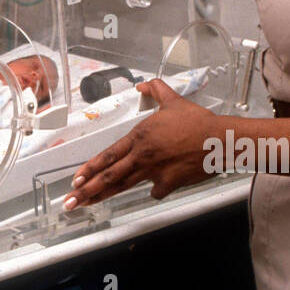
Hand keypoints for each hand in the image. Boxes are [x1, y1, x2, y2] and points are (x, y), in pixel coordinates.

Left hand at [63, 79, 216, 209]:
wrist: (219, 139)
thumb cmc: (197, 122)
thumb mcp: (173, 101)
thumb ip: (155, 91)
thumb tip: (144, 84)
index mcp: (139, 136)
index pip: (108, 155)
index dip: (90, 168)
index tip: (76, 178)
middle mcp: (142, 156)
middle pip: (109, 176)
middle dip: (86, 190)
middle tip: (70, 201)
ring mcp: (154, 172)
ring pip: (123, 186)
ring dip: (102, 196)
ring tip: (86, 205)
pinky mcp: (169, 184)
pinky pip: (155, 191)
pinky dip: (154, 190)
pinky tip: (156, 188)